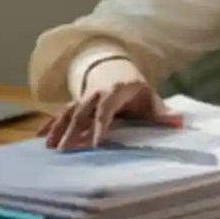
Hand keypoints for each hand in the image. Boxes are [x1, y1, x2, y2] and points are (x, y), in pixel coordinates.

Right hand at [37, 79, 181, 150]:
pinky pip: (60, 114)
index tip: (94, 144)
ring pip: (67, 113)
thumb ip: (161, 111)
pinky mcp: (74, 103)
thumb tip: (179, 122)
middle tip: (65, 151)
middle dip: (72, 132)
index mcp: (114, 91)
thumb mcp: (149, 96)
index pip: (106, 110)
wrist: (115, 67)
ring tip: (49, 147)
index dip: (100, 126)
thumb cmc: (135, 88)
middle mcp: (95, 93)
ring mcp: (82, 97)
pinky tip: (39, 138)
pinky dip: (50, 125)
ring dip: (57, 129)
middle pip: (82, 113)